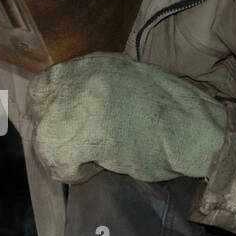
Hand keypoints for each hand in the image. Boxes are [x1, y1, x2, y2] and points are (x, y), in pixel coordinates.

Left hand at [27, 52, 227, 183]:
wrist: (195, 130)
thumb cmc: (170, 112)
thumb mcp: (127, 80)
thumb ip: (94, 88)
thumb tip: (66, 106)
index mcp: (92, 62)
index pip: (42, 85)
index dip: (47, 112)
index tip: (64, 129)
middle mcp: (82, 77)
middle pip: (40, 115)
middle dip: (55, 137)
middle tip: (82, 149)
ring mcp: (81, 103)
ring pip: (45, 140)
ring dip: (66, 156)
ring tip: (95, 158)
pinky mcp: (85, 135)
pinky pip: (58, 163)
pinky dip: (74, 173)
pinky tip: (98, 168)